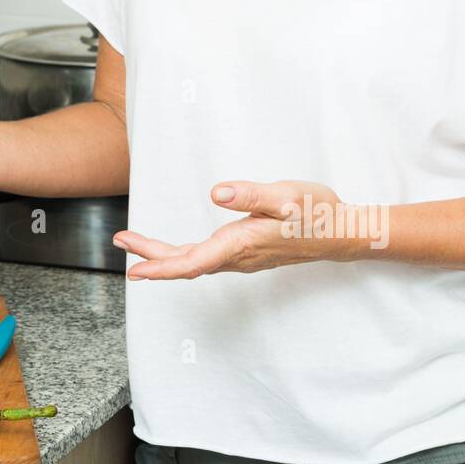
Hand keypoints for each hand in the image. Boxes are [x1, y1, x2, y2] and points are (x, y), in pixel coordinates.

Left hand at [116, 179, 361, 278]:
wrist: (344, 232)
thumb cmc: (316, 212)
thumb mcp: (285, 196)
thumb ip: (250, 195)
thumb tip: (217, 193)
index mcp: (241, 244)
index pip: (192, 262)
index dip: (161, 267)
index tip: (135, 270)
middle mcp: (238, 257)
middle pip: (185, 262)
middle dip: (150, 255)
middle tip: (120, 240)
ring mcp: (242, 258)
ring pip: (194, 262)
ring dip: (163, 255)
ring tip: (135, 243)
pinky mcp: (247, 253)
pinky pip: (206, 259)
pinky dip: (182, 255)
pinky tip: (175, 251)